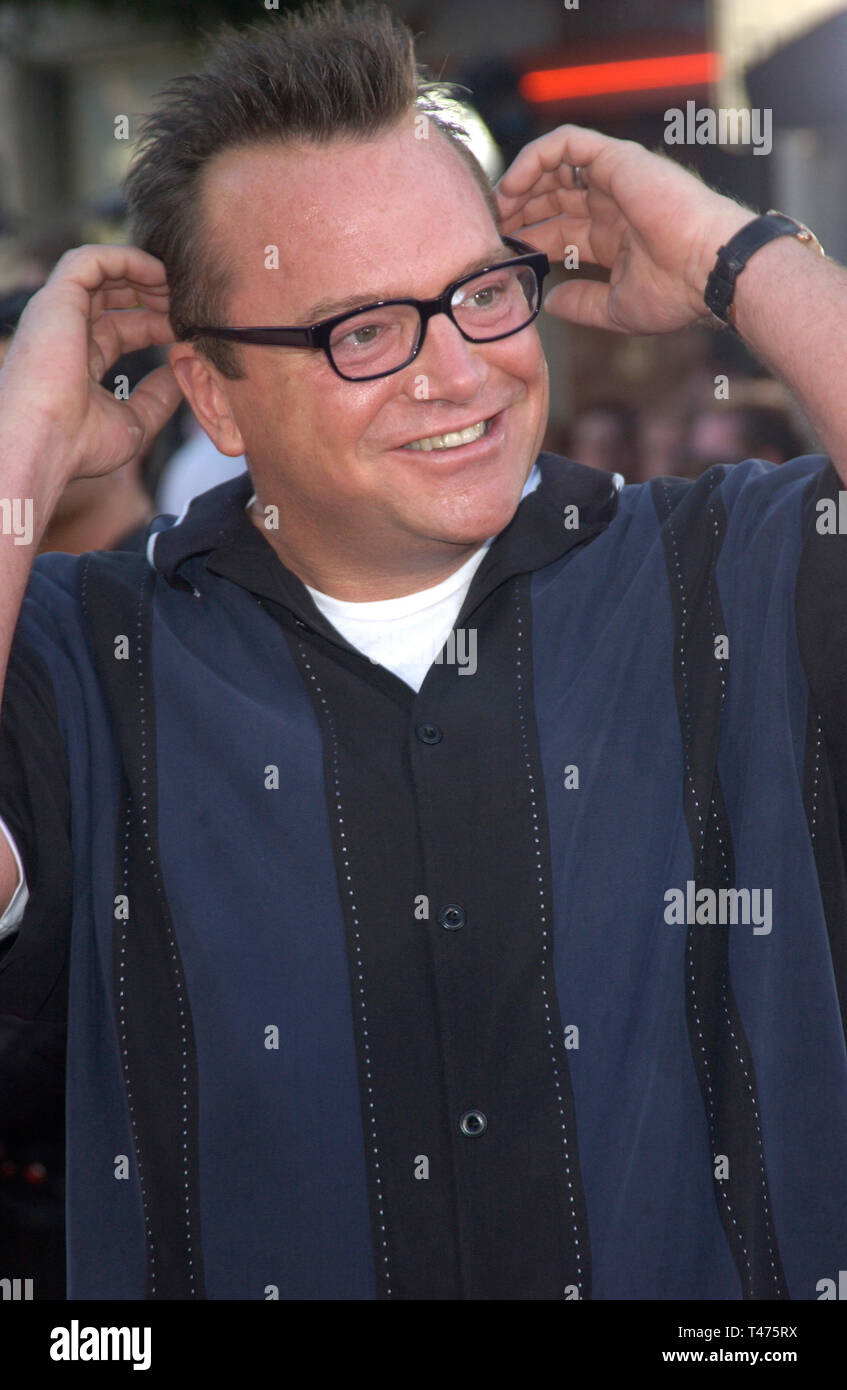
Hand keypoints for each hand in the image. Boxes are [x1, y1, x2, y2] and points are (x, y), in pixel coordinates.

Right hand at [0, 244, 182, 480]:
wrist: (43, 444)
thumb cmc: (80, 444)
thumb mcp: (133, 422)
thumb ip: (157, 398)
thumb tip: (180, 377)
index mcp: (79, 361)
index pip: (122, 329)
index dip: (157, 324)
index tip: (189, 329)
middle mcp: (65, 332)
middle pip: (112, 297)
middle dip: (153, 294)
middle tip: (189, 302)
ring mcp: (57, 314)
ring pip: (101, 271)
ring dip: (142, 272)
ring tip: (177, 283)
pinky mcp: (55, 298)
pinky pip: (90, 260)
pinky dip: (125, 258)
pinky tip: (158, 273)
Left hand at [496, 124, 751, 333]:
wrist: (708, 269)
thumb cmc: (675, 292)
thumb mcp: (616, 308)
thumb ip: (581, 303)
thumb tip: (548, 302)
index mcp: (612, 236)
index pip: (558, 231)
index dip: (526, 238)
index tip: (498, 253)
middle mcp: (611, 204)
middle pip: (551, 198)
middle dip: (517, 210)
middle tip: (488, 228)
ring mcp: (614, 179)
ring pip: (554, 167)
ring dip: (520, 182)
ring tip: (496, 206)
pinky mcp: (616, 159)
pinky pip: (566, 143)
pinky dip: (535, 157)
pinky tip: (513, 184)